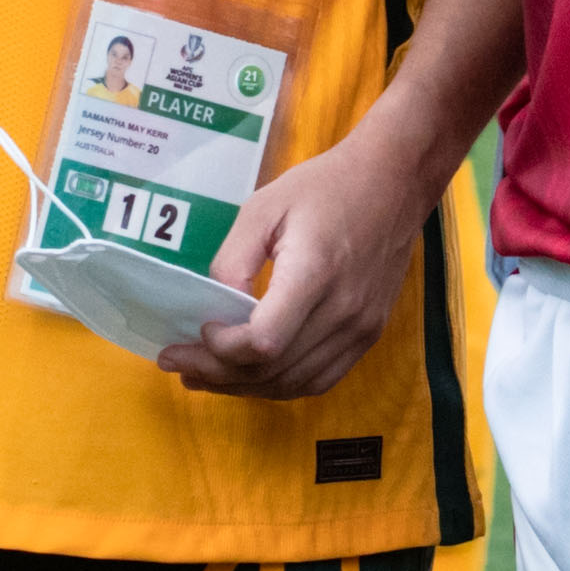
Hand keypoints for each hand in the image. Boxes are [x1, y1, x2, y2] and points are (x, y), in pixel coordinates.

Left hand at [162, 132, 437, 400]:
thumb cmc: (324, 188)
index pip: (264, 342)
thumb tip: (216, 307)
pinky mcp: (369, 334)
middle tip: (176, 363)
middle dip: (216, 373)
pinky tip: (250, 376)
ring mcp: (360, 328)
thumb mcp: (263, 208)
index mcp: (314, 273)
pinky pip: (321, 379)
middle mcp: (343, 310)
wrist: (393, 183)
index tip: (201, 328)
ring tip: (203, 376)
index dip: (223, 348)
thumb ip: (234, 261)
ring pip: (294, 383)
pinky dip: (280, 385)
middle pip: (273, 370)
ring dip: (244, 387)